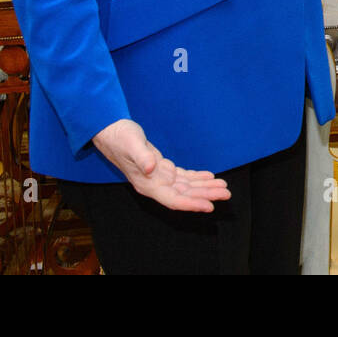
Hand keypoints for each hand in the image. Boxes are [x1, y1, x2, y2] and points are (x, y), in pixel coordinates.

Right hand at [92, 118, 230, 211]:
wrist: (110, 130)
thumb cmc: (119, 137)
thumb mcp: (131, 144)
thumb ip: (141, 156)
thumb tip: (151, 168)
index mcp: (147, 184)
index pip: (173, 199)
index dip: (192, 203)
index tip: (210, 206)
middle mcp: (154, 185)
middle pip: (184, 195)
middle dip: (205, 195)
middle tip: (226, 193)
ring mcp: (158, 178)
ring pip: (186, 187)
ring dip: (205, 187)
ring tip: (223, 186)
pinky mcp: (162, 168)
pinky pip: (183, 177)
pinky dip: (196, 178)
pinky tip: (209, 177)